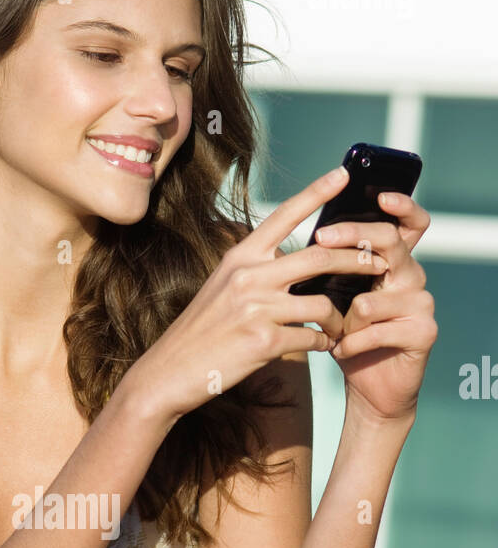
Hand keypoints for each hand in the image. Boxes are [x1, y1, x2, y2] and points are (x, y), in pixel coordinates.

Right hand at [126, 165, 382, 425]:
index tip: (344, 175)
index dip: (316, 192)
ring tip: (343, 325)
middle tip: (379, 263)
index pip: (283, 215)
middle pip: (320, 257)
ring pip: (322, 303)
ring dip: (340, 316)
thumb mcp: (222, 289)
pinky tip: (324, 345)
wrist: (169, 372)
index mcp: (240, 257)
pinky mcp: (264, 342)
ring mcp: (256, 309)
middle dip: (357, 259)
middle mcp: (249, 276)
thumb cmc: (200, 332)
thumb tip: (295, 262)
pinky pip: (312, 337)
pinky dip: (324, 342)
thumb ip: (256, 272)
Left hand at [318, 192, 436, 423]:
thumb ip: (329, 270)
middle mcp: (413, 276)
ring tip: (336, 334)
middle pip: (390, 243)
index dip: (401, 206)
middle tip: (321, 239)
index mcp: (394, 263)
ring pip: (371, 298)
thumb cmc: (349, 338)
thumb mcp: (335, 298)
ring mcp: (422, 303)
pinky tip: (342, 350)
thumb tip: (303, 241)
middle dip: (353, 236)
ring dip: (344, 320)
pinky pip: (377, 329)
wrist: (370, 388)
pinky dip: (352, 343)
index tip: (378, 194)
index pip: (408, 223)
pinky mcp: (425, 331)